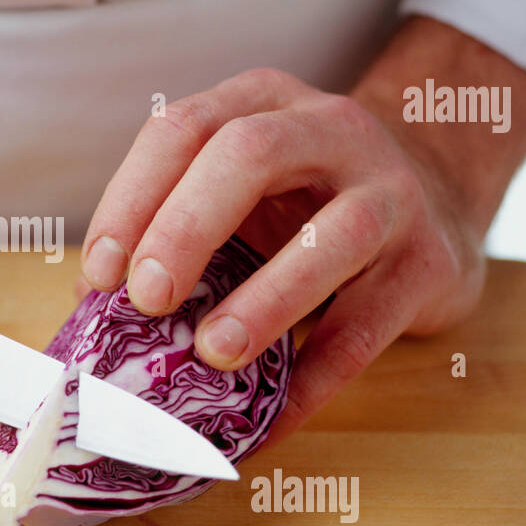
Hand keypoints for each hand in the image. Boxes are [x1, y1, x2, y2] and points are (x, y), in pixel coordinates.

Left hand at [79, 65, 487, 441]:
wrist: (437, 197)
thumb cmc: (304, 202)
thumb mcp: (240, 193)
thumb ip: (174, 230)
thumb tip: (88, 311)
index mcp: (261, 103)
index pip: (184, 129)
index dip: (131, 197)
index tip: (99, 272)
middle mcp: (330, 129)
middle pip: (251, 153)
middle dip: (187, 226)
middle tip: (145, 299)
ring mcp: (392, 192)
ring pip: (336, 234)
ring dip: (267, 298)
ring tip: (214, 353)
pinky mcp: (431, 262)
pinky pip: (369, 328)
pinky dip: (314, 382)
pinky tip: (270, 423)